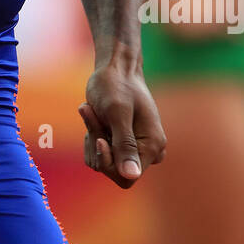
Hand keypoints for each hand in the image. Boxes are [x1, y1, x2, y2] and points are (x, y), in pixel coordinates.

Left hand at [78, 62, 166, 187]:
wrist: (115, 67)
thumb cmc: (116, 85)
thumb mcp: (117, 113)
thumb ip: (124, 144)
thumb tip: (131, 176)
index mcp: (153, 146)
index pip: (127, 177)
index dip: (108, 162)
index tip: (99, 139)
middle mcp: (148, 151)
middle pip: (113, 170)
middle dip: (98, 144)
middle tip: (93, 115)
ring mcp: (134, 147)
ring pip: (102, 161)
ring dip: (92, 135)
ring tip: (92, 109)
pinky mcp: (121, 142)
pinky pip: (98, 152)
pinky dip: (91, 133)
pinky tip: (92, 113)